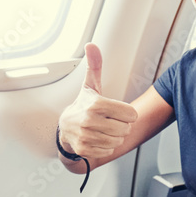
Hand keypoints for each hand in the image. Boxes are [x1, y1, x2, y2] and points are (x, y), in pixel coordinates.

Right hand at [58, 43, 138, 159]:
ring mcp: (86, 136)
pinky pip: (109, 150)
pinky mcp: (84, 150)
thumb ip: (94, 66)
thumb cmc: (82, 105)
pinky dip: (106, 146)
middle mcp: (89, 120)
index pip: (130, 114)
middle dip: (122, 126)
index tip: (118, 111)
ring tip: (104, 130)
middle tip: (111, 121)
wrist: (65, 128)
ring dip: (115, 137)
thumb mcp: (90, 85)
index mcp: (95, 104)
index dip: (127, 113)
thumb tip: (92, 45)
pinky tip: (98, 139)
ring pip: (118, 141)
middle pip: (125, 129)